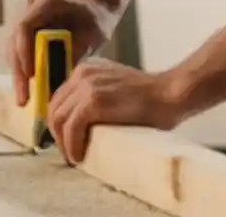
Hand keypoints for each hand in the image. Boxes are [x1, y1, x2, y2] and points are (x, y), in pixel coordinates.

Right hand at [7, 0, 118, 106]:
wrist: (96, 6)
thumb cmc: (97, 18)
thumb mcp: (93, 33)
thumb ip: (75, 52)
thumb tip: (57, 80)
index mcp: (48, 2)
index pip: (24, 26)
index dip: (23, 51)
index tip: (31, 75)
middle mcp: (31, 8)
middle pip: (14, 41)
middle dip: (18, 71)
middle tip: (23, 98)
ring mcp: (26, 19)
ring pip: (13, 48)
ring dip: (18, 74)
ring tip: (23, 98)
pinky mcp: (26, 31)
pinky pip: (19, 52)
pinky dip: (23, 70)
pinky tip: (28, 89)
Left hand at [46, 58, 186, 162]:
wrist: (170, 94)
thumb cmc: (151, 97)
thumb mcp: (116, 88)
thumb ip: (97, 96)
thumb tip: (81, 124)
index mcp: (86, 69)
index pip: (60, 98)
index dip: (60, 124)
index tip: (68, 142)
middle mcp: (82, 73)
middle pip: (55, 108)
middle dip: (58, 135)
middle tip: (69, 153)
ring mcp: (87, 85)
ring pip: (59, 119)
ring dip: (64, 143)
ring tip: (75, 157)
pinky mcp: (93, 101)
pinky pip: (71, 128)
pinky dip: (72, 145)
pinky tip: (79, 156)